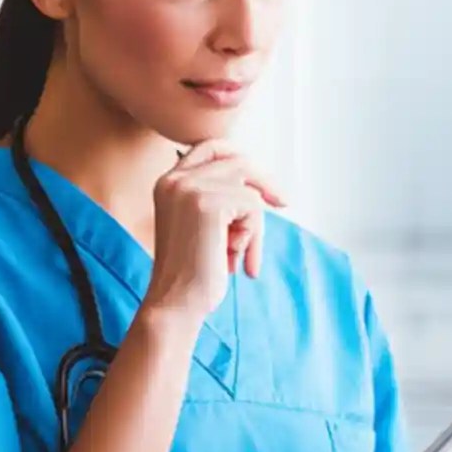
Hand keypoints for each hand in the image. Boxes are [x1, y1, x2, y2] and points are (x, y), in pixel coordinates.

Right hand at [143, 140, 285, 321]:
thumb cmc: (193, 273)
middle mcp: (175, 179)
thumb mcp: (203, 227)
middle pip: (237, 160)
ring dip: (254, 224)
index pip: (210, 146)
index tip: (262, 183)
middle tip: (283, 202)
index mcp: (168, 181)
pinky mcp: (208, 204)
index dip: (241, 158)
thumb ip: (219, 199)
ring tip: (239, 253)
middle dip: (264, 183)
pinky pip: (253, 207)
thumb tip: (260, 187)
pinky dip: (254, 236)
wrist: (175, 304)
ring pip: (248, 189)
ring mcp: (190, 189)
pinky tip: (237, 261)